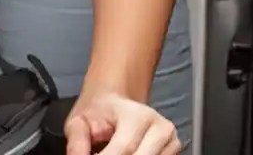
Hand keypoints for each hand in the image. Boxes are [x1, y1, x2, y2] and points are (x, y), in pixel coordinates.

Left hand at [64, 88, 180, 154]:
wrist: (116, 104)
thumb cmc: (100, 113)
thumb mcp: (80, 121)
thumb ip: (77, 141)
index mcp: (138, 116)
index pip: (124, 149)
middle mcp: (161, 128)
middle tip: (99, 154)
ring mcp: (172, 142)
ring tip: (108, 152)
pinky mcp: (175, 153)